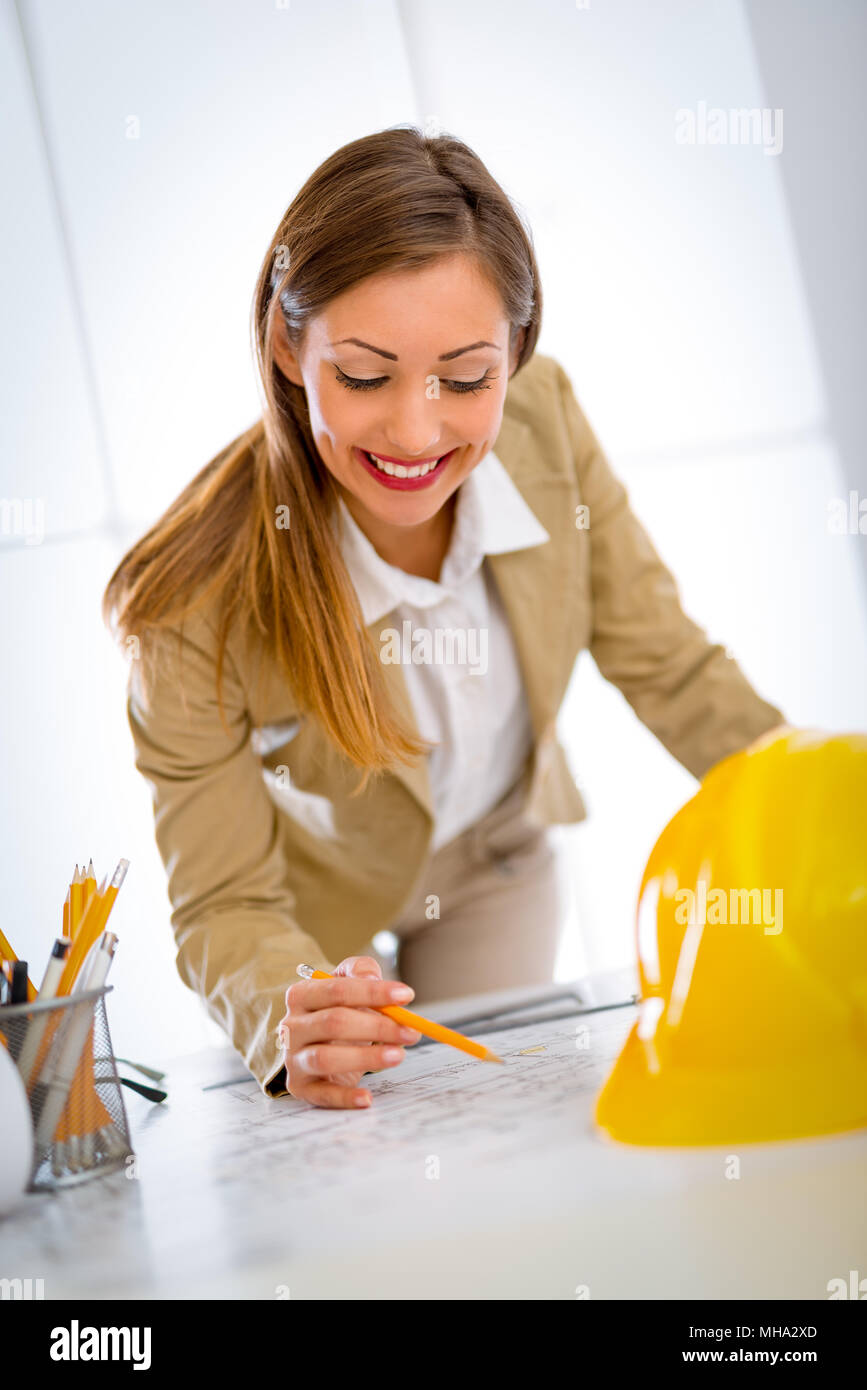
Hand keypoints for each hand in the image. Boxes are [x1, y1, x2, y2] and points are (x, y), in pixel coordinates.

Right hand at [277, 956, 420, 1108]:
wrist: (316, 1043)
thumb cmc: (338, 1011)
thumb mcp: (349, 984)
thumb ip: (360, 971)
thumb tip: (372, 976)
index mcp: (301, 995)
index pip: (338, 990)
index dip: (373, 992)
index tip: (405, 995)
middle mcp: (292, 1026)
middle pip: (334, 1023)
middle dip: (377, 1026)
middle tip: (410, 1031)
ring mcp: (293, 1058)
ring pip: (325, 1058)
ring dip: (366, 1057)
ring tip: (398, 1055)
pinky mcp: (301, 1087)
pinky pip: (321, 1094)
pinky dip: (345, 1097)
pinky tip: (367, 1098)